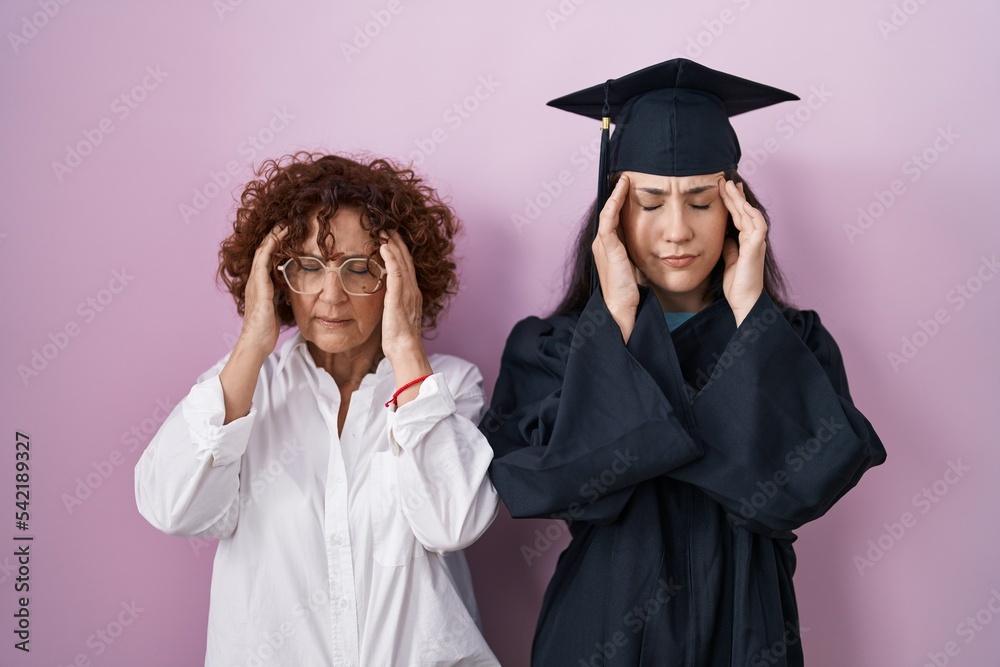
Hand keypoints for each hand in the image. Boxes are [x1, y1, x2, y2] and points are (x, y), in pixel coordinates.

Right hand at [238, 225, 286, 358]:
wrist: (257, 342)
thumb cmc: (266, 328)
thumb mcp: (275, 306)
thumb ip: (278, 294)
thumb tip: (287, 288)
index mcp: (260, 283)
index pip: (268, 257)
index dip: (276, 243)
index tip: (287, 231)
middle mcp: (256, 280)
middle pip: (264, 250)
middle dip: (274, 235)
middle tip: (285, 221)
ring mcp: (256, 282)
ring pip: (263, 252)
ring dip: (272, 237)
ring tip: (283, 223)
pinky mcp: (259, 287)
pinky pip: (262, 262)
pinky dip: (269, 248)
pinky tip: (276, 238)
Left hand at [379, 231, 432, 406]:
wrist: (405, 350)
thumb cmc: (399, 339)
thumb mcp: (395, 317)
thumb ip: (392, 304)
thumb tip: (384, 300)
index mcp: (412, 294)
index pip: (406, 267)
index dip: (399, 251)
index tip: (391, 237)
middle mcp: (413, 290)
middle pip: (406, 259)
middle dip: (397, 242)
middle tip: (387, 226)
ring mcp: (408, 293)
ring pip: (402, 262)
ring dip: (393, 244)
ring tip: (384, 229)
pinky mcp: (399, 297)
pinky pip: (397, 272)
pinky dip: (391, 257)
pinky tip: (384, 246)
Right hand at [592, 175, 638, 341]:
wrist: (622, 309)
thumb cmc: (631, 294)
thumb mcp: (635, 269)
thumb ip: (638, 255)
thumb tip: (655, 246)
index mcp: (608, 248)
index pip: (613, 219)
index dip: (619, 202)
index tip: (630, 188)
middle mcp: (601, 244)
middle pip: (608, 212)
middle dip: (616, 194)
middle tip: (625, 177)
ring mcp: (602, 244)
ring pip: (608, 212)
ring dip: (616, 194)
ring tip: (624, 178)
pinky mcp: (607, 247)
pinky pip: (609, 219)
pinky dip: (614, 203)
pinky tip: (622, 190)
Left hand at [719, 178, 765, 326]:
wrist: (744, 301)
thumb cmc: (737, 284)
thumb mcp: (729, 260)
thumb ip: (729, 247)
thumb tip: (725, 236)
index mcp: (746, 241)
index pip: (739, 216)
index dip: (732, 202)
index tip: (724, 188)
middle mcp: (754, 239)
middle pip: (744, 211)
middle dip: (735, 195)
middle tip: (725, 180)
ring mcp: (757, 243)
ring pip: (750, 215)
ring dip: (740, 200)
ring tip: (730, 187)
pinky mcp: (756, 249)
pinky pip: (756, 227)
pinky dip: (750, 215)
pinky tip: (742, 205)